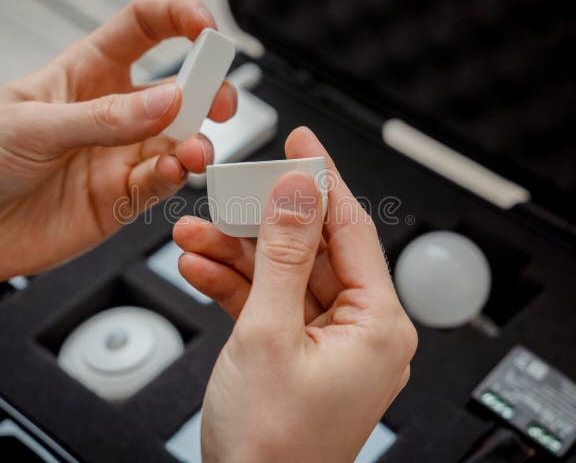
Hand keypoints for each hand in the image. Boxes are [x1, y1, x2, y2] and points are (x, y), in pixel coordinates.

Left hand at [0, 0, 235, 292]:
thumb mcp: (31, 127)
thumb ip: (103, 118)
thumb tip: (169, 101)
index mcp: (82, 74)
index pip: (141, 30)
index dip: (178, 18)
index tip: (206, 27)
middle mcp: (108, 114)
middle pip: (177, 89)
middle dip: (207, 90)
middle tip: (218, 102)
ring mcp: (115, 158)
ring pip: (177, 142)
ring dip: (195, 142)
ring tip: (192, 151)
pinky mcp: (117, 201)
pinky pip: (159, 185)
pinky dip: (173, 179)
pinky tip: (172, 173)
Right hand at [173, 127, 416, 461]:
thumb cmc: (271, 449)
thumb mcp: (267, 335)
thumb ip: (282, 255)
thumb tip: (297, 194)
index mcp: (379, 325)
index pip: (352, 229)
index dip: (322, 180)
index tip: (302, 144)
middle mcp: (364, 332)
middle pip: (313, 250)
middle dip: (261, 223)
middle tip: (230, 193)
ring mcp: (331, 346)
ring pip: (285, 276)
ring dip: (239, 255)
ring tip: (195, 235)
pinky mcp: (301, 356)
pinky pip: (272, 306)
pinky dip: (237, 288)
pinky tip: (202, 269)